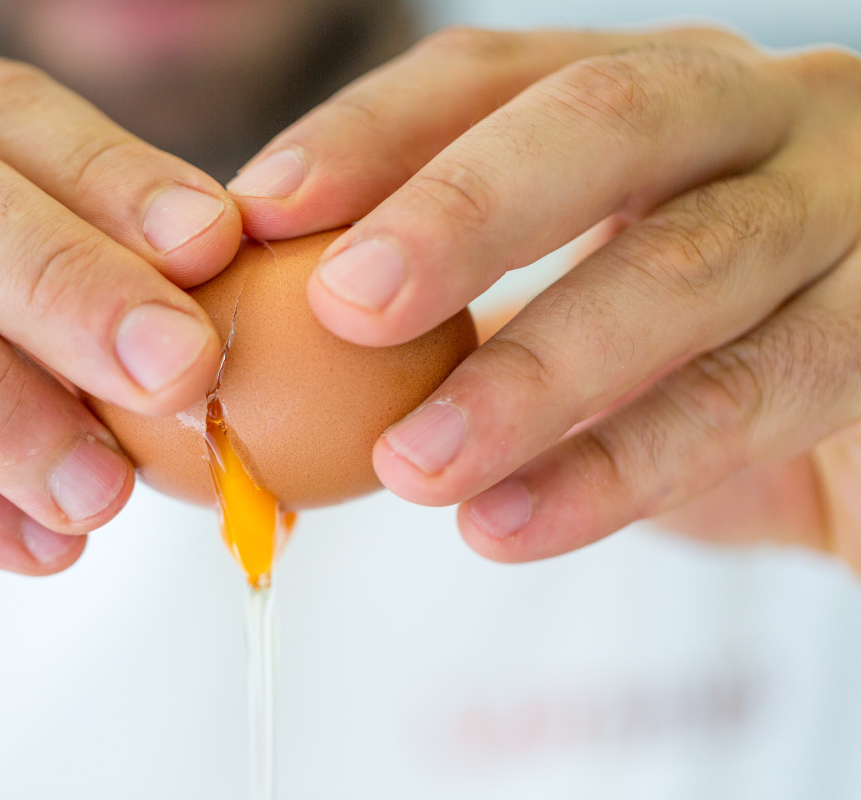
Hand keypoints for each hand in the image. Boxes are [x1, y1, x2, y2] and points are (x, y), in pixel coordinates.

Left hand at [229, 26, 860, 563]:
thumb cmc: (698, 354)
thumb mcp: (574, 301)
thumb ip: (456, 308)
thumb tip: (277, 340)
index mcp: (652, 94)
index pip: (494, 75)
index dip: (371, 134)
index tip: (261, 211)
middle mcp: (757, 118)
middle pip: (603, 122)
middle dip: (460, 211)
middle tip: (344, 304)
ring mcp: (843, 212)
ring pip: (682, 267)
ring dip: (529, 374)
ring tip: (413, 466)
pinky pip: (751, 396)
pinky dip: (619, 468)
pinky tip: (509, 524)